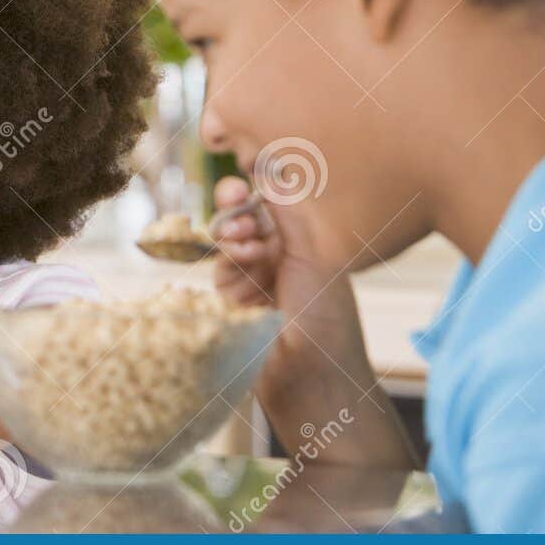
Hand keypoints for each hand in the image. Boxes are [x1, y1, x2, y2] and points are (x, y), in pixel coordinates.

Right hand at [210, 176, 370, 398]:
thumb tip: (267, 168)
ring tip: (249, 255)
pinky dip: (229, 273)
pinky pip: (218, 276)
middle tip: (234, 206)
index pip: (268, 207)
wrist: (312, 377)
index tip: (241, 185)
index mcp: (302, 244)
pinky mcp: (231, 305)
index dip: (250, 193)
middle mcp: (277, 260)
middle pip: (241, 222)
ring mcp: (252, 282)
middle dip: (235, 214)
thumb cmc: (326, 317)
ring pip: (226, 248)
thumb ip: (287, 209)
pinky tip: (245, 284)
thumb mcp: (312, 254)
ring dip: (233, 244)